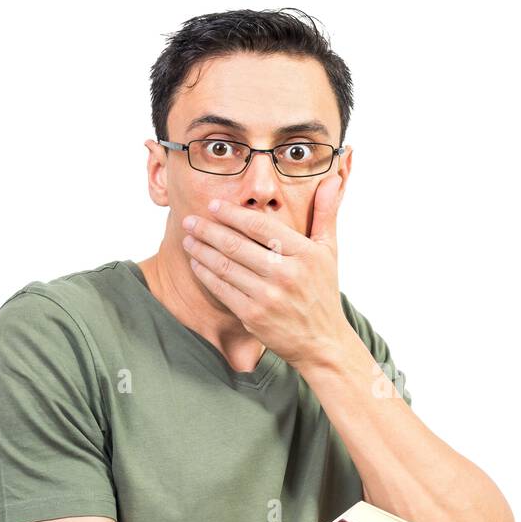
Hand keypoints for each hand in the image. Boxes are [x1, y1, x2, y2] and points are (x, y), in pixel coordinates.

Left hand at [180, 171, 350, 368]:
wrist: (322, 342)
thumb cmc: (322, 292)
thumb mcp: (329, 251)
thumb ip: (326, 213)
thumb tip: (332, 179)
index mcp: (305, 253)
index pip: (259, 225)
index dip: (232, 213)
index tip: (214, 205)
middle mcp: (286, 274)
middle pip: (236, 244)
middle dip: (207, 229)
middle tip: (190, 220)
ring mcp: (268, 296)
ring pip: (224, 266)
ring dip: (201, 250)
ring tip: (188, 239)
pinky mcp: (253, 316)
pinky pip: (221, 289)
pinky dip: (205, 274)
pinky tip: (198, 263)